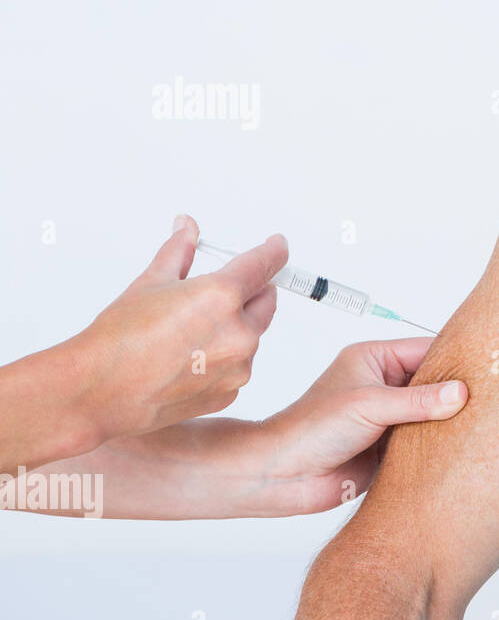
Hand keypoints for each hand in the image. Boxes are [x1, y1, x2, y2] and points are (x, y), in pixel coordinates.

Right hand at [66, 215, 287, 449]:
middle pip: (265, 301)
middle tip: (218, 292)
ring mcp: (239, 366)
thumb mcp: (152, 282)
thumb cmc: (120, 338)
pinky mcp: (231, 391)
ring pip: (251, 335)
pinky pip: (239, 365)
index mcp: (222, 296)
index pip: (265, 265)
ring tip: (188, 332)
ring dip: (234, 327)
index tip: (277, 247)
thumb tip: (187, 227)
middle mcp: (239, 333)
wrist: (101, 391)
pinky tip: (188, 359)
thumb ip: (179, 251)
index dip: (274, 252)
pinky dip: (223, 357)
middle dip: (250, 291)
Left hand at [234, 338, 466, 515]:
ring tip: (486, 420)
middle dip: (459, 388)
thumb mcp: (369, 406)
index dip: (457, 356)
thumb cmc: (310, 430)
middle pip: (434, 381)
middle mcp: (384, 385)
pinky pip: (426, 440)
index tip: (488, 363)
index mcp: (374, 360)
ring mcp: (389, 417)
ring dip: (450, 419)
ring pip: (433, 412)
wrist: (283, 476)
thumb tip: (460, 392)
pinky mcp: (391, 447)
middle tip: (495, 393)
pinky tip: (464, 446)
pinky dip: (441, 443)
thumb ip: (418, 400)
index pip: (426, 349)